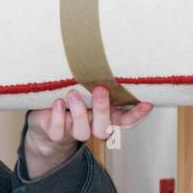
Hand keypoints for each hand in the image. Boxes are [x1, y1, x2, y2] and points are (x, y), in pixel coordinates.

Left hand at [23, 85, 153, 177]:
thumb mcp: (88, 89)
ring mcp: (73, 132)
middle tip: (100, 89)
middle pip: (103, 130)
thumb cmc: (72, 99)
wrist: (45, 119)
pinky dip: (57, 118)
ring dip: (79, 113)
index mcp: (105, 118)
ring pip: (82, 133)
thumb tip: (113, 59)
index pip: (125, 122)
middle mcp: (92, 127)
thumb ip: (102, 81)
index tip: (147, 103)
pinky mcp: (55, 134)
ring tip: (73, 93)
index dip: (137, 115)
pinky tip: (57, 102)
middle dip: (102, 109)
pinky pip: (58, 132)